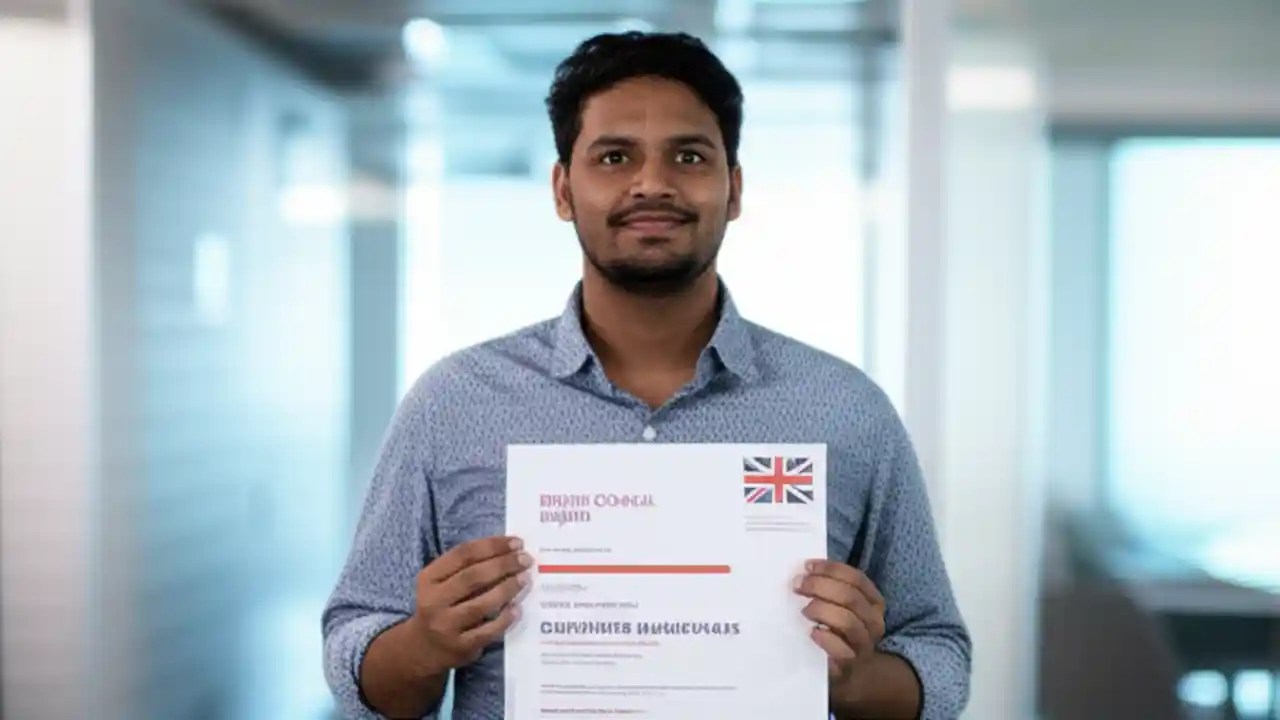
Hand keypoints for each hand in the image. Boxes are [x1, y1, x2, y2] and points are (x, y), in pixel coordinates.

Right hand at [406, 535, 532, 676]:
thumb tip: (509, 551)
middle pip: (472, 577)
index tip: (516, 542)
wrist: (424, 648)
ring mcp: (446, 626)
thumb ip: (467, 566)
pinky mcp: (460, 647)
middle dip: (503, 565)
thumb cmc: (442, 605)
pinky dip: (504, 619)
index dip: (491, 546)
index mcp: (429, 578)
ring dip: (506, 589)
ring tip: (525, 579)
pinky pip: (487, 631)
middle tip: (525, 559)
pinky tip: (517, 608)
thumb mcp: (442, 583)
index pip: (462, 555)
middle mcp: (433, 601)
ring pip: (480, 605)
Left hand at [794, 559, 886, 689]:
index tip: (807, 566)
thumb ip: (830, 588)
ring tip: (805, 611)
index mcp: (874, 602)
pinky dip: (825, 638)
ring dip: (821, 610)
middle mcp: (874, 622)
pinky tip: (812, 632)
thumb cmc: (839, 631)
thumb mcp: (840, 606)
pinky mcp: (850, 665)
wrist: (849, 672)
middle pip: (850, 597)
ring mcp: (864, 644)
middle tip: (798, 585)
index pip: (856, 579)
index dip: (831, 569)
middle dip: (820, 586)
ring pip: (847, 621)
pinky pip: (841, 650)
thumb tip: (806, 570)